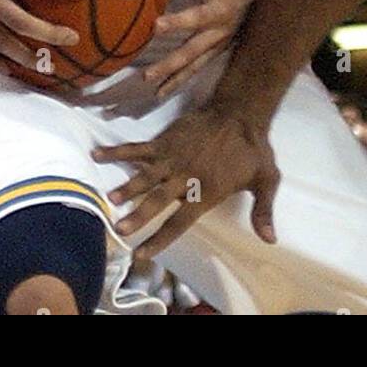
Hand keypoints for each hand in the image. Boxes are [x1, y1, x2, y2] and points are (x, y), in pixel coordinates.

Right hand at [94, 106, 279, 259]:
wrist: (240, 112)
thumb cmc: (253, 150)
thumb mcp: (266, 180)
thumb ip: (263, 211)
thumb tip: (270, 240)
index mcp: (206, 191)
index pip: (180, 221)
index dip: (161, 238)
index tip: (142, 254)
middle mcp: (186, 176)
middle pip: (158, 200)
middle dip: (138, 216)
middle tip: (119, 229)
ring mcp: (173, 157)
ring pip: (145, 176)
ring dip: (127, 187)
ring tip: (108, 199)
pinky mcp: (165, 140)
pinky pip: (138, 147)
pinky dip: (117, 151)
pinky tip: (97, 153)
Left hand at [140, 0, 261, 98]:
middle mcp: (221, 11)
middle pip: (198, 20)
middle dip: (179, 23)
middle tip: (156, 27)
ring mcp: (220, 34)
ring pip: (195, 53)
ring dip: (172, 66)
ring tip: (147, 78)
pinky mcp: (219, 49)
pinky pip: (197, 68)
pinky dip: (178, 81)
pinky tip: (159, 93)